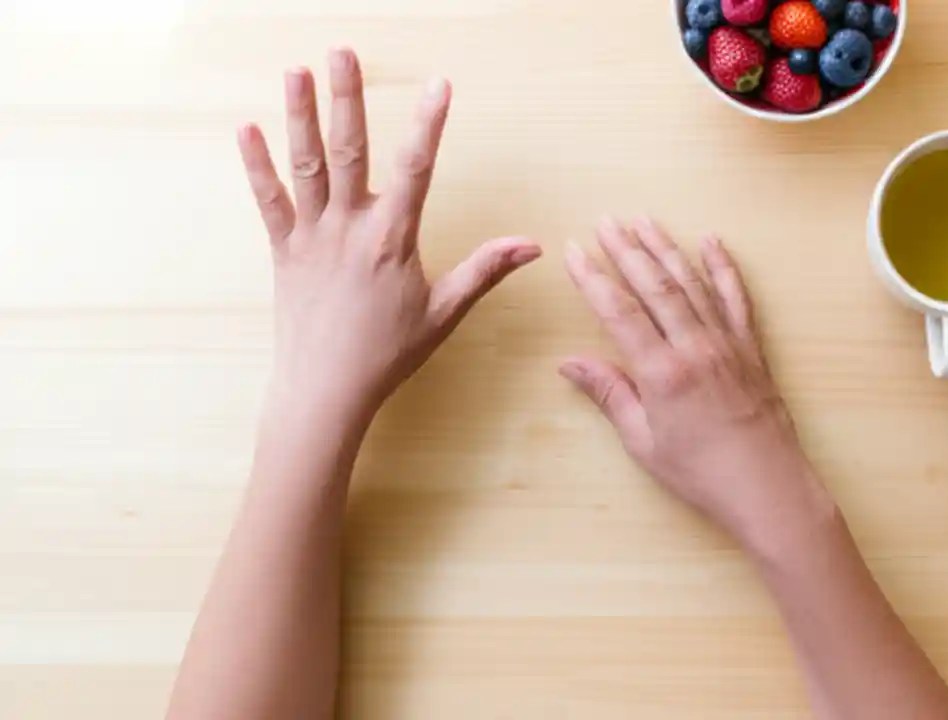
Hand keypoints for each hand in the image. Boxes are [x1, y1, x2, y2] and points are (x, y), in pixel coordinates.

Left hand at [236, 49, 540, 420]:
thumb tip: (531, 246)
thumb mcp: (444, 313)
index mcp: (392, 241)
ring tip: (296, 71)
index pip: (416, 170)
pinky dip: (256, 165)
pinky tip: (246, 128)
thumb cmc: (387, 354)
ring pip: (305, 166)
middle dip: (346, 98)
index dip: (428, 125)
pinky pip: (268, 201)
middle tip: (342, 52)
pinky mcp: (284, 251)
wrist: (325, 392)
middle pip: (349, 151)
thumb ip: (484, 271)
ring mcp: (312, 237)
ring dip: (299, 116)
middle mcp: (349, 229)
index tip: (438, 86)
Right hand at [562, 218, 832, 548]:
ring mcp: (727, 343)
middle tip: (605, 220)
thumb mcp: (644, 443)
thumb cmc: (702, 474)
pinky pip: (736, 297)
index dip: (593, 278)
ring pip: (692, 283)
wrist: (769, 488)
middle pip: (654, 286)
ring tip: (643, 220)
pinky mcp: (751, 348)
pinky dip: (723, 267)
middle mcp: (695, 347)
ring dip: (665, 248)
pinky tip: (711, 242)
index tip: (575, 251)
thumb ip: (610, 395)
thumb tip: (571, 362)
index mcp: (662, 373)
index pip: (619, 312)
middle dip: (626, 249)